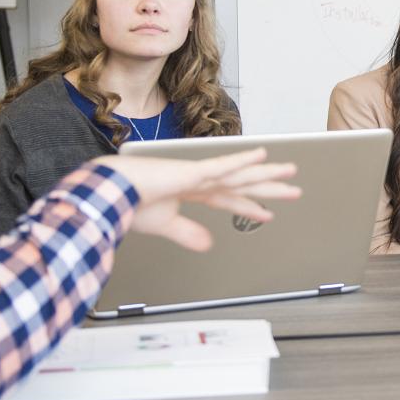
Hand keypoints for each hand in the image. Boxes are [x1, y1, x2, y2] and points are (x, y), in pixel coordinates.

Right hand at [94, 148, 300, 251]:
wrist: (105, 192)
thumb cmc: (126, 204)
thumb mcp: (163, 225)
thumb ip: (187, 234)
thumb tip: (208, 245)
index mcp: (190, 191)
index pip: (228, 199)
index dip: (249, 206)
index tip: (268, 213)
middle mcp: (199, 181)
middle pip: (242, 184)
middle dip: (268, 188)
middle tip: (293, 188)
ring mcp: (197, 174)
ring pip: (240, 174)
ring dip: (266, 173)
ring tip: (290, 171)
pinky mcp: (191, 172)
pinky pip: (222, 166)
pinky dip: (243, 161)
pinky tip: (261, 155)